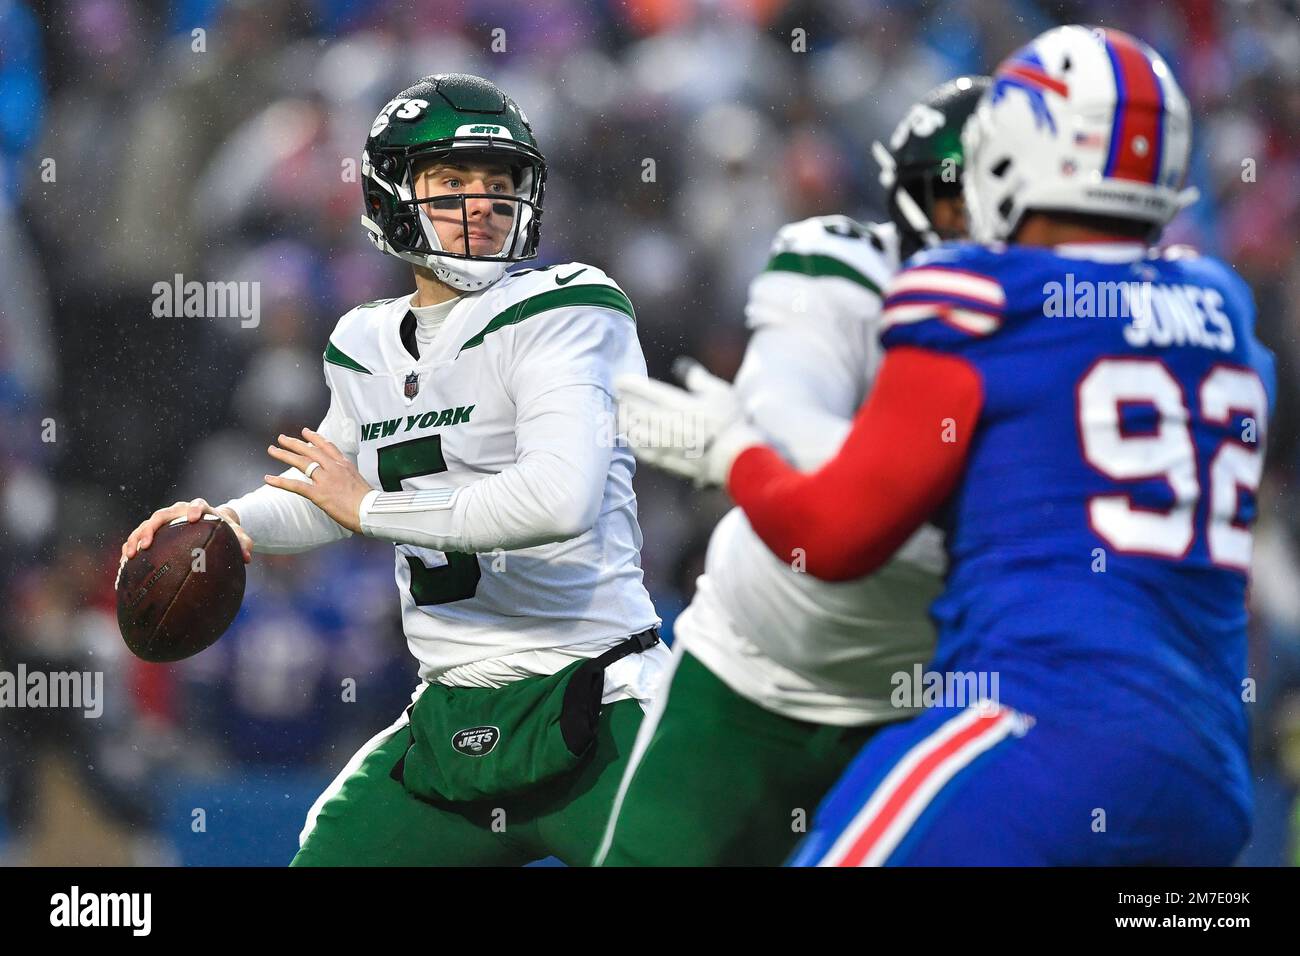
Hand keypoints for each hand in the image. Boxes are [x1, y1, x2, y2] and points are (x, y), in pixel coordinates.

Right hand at [122, 498, 253, 564]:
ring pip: (146, 525)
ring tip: (130, 554)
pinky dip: (132, 545)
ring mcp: (165, 519)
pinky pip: (139, 536)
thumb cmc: (225, 530)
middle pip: (162, 514)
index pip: (197, 504)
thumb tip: (247, 558)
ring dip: (137, 538)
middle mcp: (179, 511)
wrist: (212, 523)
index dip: (194, 509)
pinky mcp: (155, 530)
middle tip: (147, 543)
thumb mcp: (237, 535)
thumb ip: (244, 543)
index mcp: (200, 508)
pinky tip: (125, 561)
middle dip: (153, 527)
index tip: (193, 518)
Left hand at [264, 427, 371, 533]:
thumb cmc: (369, 502)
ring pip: (301, 463)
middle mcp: (334, 468)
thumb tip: (342, 482)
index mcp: (344, 465)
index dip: (315, 438)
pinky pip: (296, 485)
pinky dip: (280, 482)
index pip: (327, 446)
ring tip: (272, 450)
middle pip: (310, 451)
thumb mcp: (359, 482)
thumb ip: (347, 478)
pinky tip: (269, 479)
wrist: (372, 511)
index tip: (305, 432)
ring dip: (284, 455)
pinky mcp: (319, 494)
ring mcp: (326, 480)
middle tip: (282, 438)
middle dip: (294, 443)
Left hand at [614, 358, 762, 487]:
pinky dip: (632, 442)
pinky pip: (641, 451)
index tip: (619, 381)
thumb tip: (680, 365)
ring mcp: (665, 445)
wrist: (738, 459)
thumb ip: (697, 378)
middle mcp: (668, 424)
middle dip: (622, 402)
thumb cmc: (732, 423)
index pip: (646, 391)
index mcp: (679, 405)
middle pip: (635, 411)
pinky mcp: (667, 461)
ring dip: (623, 421)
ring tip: (619, 415)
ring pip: (634, 431)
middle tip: (616, 396)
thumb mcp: (720, 392)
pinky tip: (629, 437)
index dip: (629, 385)